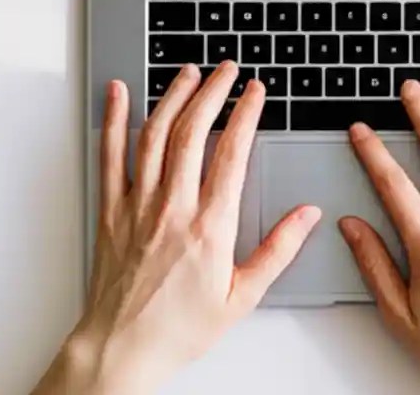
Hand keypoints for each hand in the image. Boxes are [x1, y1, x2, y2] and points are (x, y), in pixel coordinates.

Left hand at [34, 62, 320, 394]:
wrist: (122, 348)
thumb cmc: (179, 329)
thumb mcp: (242, 297)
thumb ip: (278, 251)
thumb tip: (308, 216)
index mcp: (210, 227)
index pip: (232, 153)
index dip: (246, 114)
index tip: (255, 92)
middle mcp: (173, 208)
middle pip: (193, 132)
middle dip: (213, 92)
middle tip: (226, 70)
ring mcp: (138, 205)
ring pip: (155, 134)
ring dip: (173, 96)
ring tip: (188, 73)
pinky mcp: (111, 210)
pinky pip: (111, 155)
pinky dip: (115, 119)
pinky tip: (120, 93)